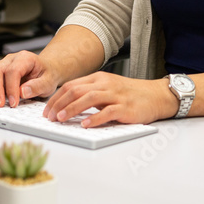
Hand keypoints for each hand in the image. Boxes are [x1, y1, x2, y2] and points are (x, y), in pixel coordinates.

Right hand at [0, 51, 60, 107]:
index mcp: (25, 58)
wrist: (45, 70)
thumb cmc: (46, 74)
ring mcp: (1, 63)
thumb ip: (38, 86)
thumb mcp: (48, 81)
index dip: (11, 87)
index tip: (13, 102)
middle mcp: (11, 59)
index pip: (13, 71)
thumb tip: (22, 91)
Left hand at [43, 72, 178, 127]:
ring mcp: (115, 95)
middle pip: (76, 90)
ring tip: (62, 119)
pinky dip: (94, 118)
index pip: (71, 85)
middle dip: (59, 104)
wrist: (156, 95)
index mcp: (98, 78)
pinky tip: (85, 125)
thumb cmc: (130, 94)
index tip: (47, 110)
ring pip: (89, 98)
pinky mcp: (125, 107)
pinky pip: (107, 112)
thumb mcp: (108, 89)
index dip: (56, 98)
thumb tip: (67, 106)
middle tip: (50, 117)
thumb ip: (90, 94)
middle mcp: (105, 84)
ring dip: (72, 109)